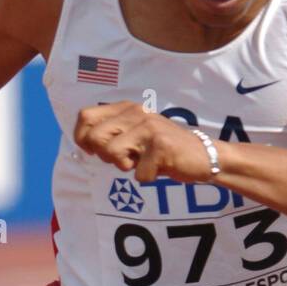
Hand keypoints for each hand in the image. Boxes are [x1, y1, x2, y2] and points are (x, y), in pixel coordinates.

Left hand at [74, 102, 215, 184]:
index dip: (83, 138)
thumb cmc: (163, 149)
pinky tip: (160, 168)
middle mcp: (136, 113)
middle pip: (95, 138)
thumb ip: (113, 132)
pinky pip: (138, 173)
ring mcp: (149, 129)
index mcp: (127, 108)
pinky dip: (147, 177)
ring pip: (112, 154)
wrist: (203, 155)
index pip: (85, 116)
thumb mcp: (135, 133)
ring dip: (124, 166)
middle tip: (124, 159)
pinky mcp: (161, 147)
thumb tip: (84, 142)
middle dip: (104, 156)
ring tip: (141, 162)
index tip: (95, 151)